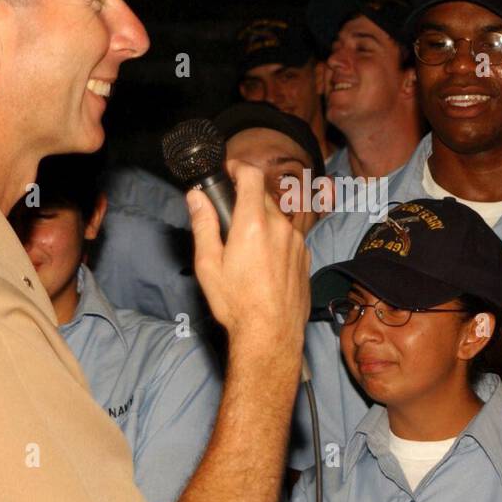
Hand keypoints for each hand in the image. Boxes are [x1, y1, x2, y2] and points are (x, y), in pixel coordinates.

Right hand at [187, 161, 309, 355]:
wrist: (272, 334)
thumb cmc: (237, 303)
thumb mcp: (208, 265)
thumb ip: (203, 225)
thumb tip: (196, 197)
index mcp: (253, 224)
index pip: (251, 176)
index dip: (238, 167)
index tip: (228, 171)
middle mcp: (280, 227)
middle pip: (262, 196)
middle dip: (245, 199)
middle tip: (228, 219)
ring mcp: (296, 241)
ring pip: (277, 217)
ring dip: (261, 221)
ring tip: (245, 247)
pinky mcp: (305, 256)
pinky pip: (288, 236)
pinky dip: (275, 238)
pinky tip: (263, 262)